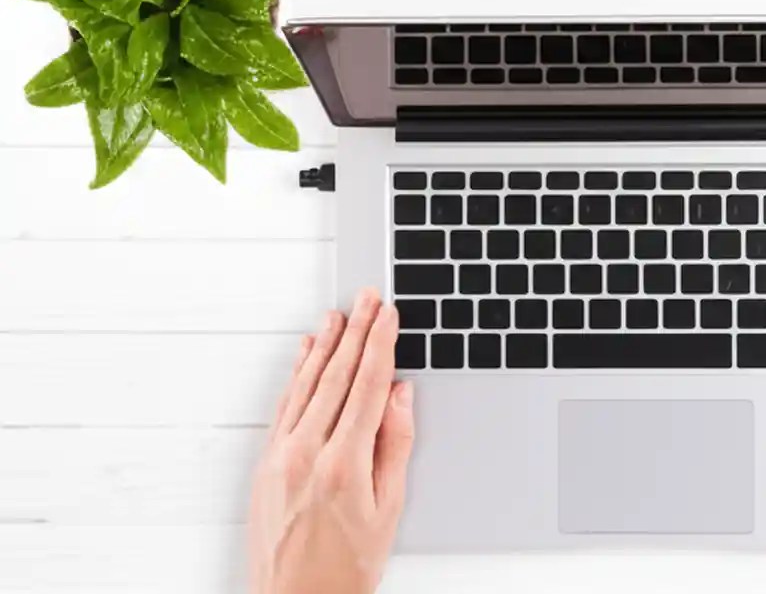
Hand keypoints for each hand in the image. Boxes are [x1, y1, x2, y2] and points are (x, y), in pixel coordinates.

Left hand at [248, 289, 414, 593]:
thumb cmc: (346, 567)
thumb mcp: (389, 509)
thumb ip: (395, 446)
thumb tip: (400, 397)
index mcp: (343, 463)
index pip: (367, 386)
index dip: (381, 345)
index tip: (389, 316)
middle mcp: (306, 453)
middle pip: (336, 376)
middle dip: (356, 332)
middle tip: (367, 298)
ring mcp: (279, 456)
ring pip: (305, 385)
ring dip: (324, 346)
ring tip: (338, 315)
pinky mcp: (264, 464)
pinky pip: (283, 406)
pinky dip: (295, 375)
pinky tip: (305, 355)